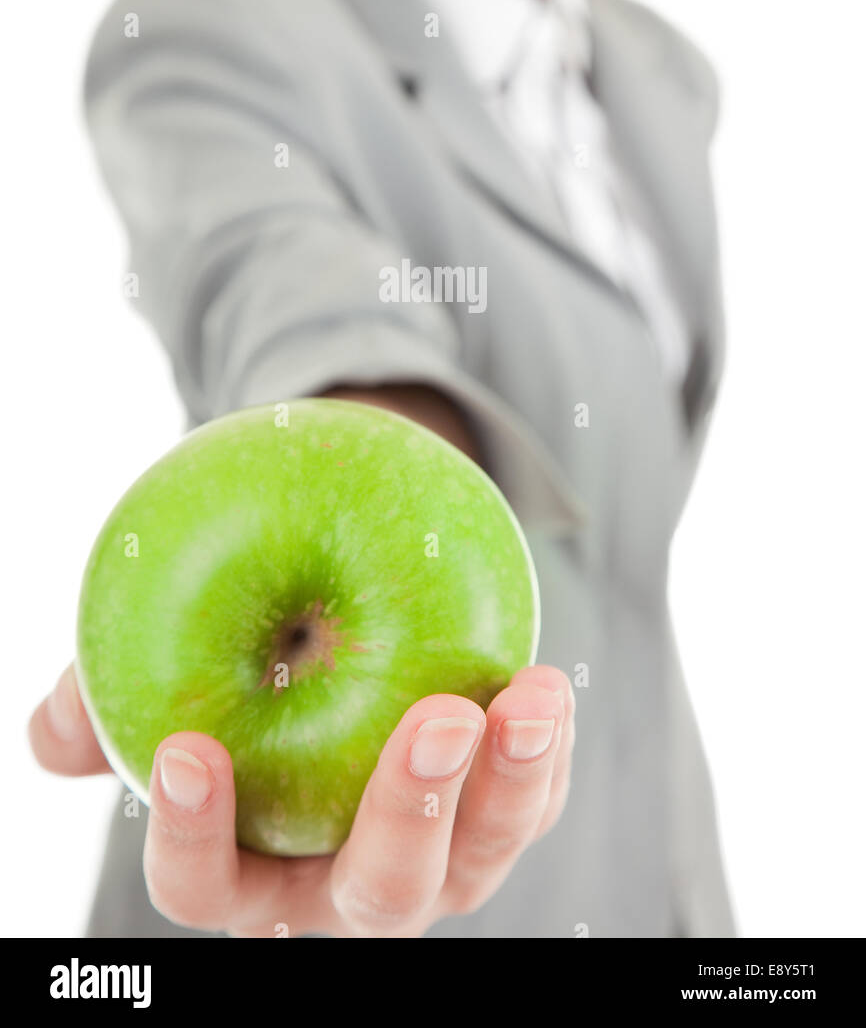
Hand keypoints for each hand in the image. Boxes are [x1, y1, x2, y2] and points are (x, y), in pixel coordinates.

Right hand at [29, 661, 573, 936]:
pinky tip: (547, 687)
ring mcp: (429, 863)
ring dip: (511, 784)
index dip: (191, 837)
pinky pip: (531, 805)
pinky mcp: (493, 820)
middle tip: (437, 720)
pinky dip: (545, 755)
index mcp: (247, 868)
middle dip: (408, 816)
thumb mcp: (171, 665)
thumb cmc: (241, 655)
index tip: (185, 750)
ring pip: (475, 859)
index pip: (203, 888)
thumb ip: (111, 693)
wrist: (333, 623)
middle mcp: (340, 886)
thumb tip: (52, 732)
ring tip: (531, 696)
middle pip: (377, 897)